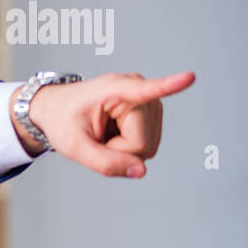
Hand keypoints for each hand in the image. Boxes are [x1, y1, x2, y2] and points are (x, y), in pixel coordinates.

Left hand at [10, 71, 195, 177]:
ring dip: (122, 150)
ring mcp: (150, 104)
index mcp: (116, 89)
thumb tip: (141, 171)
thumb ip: (103, 162)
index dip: (169, 86)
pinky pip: (148, 145)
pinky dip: (128, 149)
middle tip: (97, 137)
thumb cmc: (63, 120)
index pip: (146, 90)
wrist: (57, 108)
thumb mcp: (72, 146)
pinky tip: (114, 135)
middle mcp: (139, 92)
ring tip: (104, 134)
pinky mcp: (153, 114)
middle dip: (118, 150)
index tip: (189, 77)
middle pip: (142, 143)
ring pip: (147, 148)